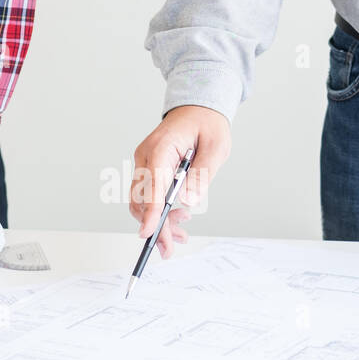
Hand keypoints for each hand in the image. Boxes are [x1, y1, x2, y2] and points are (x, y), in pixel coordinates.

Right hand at [130, 104, 231, 258]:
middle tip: (168, 249)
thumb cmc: (207, 125)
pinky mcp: (149, 171)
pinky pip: (149, 197)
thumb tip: (188, 201)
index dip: (151, 212)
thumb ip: (202, 174)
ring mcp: (145, 165)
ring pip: (143, 203)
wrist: (198, 110)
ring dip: (159, 223)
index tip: (148, 233)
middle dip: (154, 227)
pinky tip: (178, 220)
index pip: (152, 185)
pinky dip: (161, 213)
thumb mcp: (216, 147)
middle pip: (142, 199)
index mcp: (161, 148)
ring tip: (179, 236)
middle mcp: (146, 157)